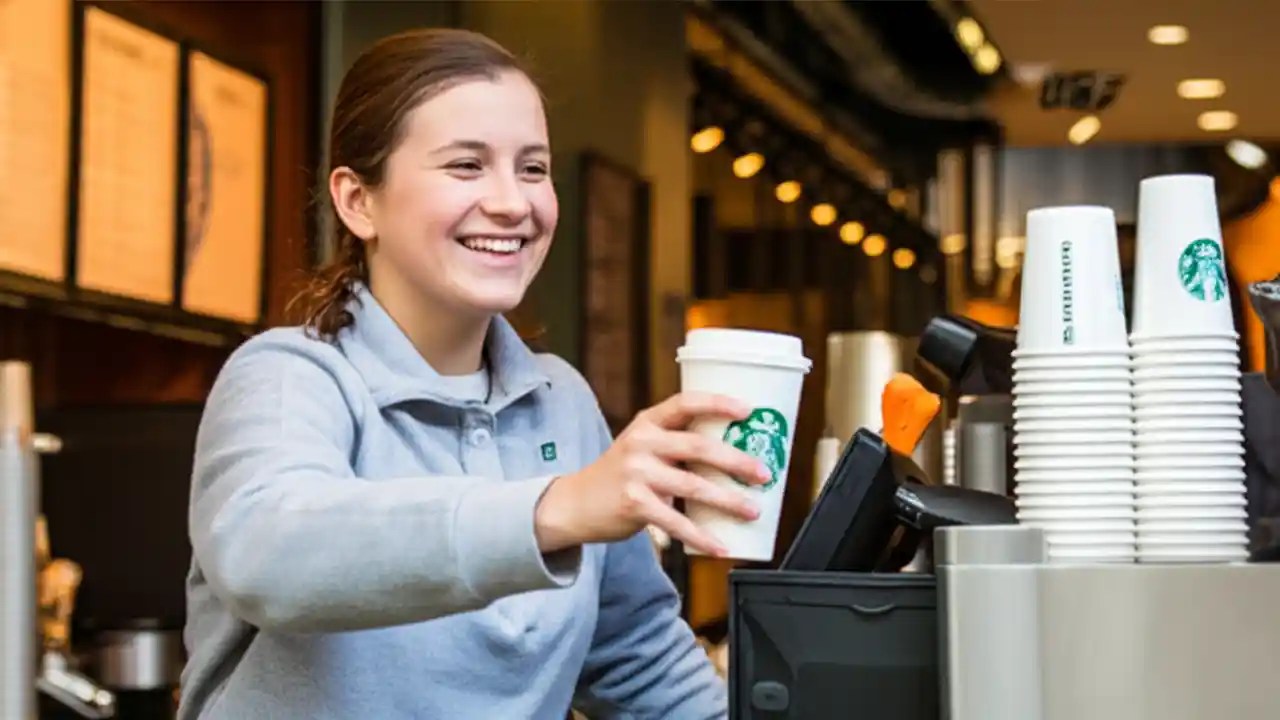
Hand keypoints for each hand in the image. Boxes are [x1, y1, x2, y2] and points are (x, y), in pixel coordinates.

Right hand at [534, 392, 769, 556]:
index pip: (686, 403)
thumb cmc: (620, 475)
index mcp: (648, 423)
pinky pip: (676, 521)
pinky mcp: (634, 504)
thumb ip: (676, 447)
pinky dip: (701, 537)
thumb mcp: (642, 448)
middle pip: (698, 446)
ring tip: (753, 511)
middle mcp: (642, 442)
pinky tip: (720, 546)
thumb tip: (734, 460)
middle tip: (763, 474)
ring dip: (728, 500)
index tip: (748, 410)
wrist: (575, 504)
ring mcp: (636, 473)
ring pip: (694, 486)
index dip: (719, 403)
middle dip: (736, 461)